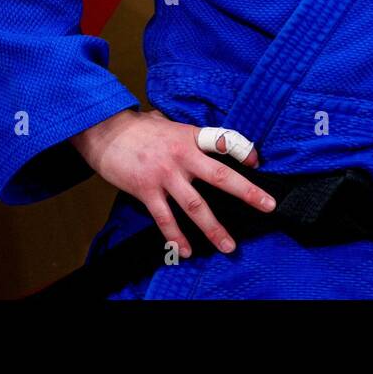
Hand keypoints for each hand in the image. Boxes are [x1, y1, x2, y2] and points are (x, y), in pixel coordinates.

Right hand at [70, 108, 276, 258]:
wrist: (104, 132)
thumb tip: (204, 140)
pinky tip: (187, 250)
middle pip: (221, 177)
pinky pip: (165, 219)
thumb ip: (187, 134)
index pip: (225, 142)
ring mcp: (165, 175)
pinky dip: (177, 236)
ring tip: (229, 245)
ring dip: (214, 228)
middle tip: (268, 206)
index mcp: (190, 137)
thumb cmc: (138, 128)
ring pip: (196, 206)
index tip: (257, 162)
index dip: (243, 152)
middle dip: (247, 193)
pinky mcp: (146, 190)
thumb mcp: (168, 123)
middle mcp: (182, 156)